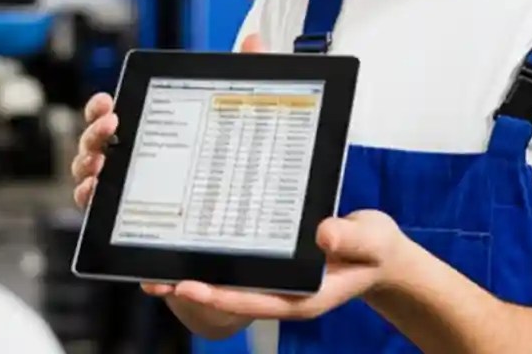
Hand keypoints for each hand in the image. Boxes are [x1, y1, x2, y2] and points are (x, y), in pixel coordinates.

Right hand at [71, 33, 262, 209]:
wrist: (244, 201)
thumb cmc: (233, 152)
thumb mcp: (239, 108)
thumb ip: (247, 71)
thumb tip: (254, 39)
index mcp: (147, 126)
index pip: (110, 114)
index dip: (100, 108)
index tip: (108, 103)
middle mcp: (131, 155)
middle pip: (95, 141)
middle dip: (93, 131)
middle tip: (110, 127)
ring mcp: (126, 184)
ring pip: (89, 171)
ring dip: (85, 162)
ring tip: (100, 162)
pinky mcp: (126, 212)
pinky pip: (96, 205)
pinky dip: (87, 196)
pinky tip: (95, 190)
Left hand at [154, 211, 408, 320]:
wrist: (379, 254)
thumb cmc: (376, 249)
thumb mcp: (372, 239)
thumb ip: (352, 238)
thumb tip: (324, 232)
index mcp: (304, 296)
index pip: (255, 300)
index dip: (221, 296)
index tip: (189, 287)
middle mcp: (283, 293)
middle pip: (231, 296)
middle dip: (192, 289)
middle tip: (153, 280)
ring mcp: (275, 282)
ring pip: (228, 283)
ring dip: (193, 276)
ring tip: (153, 270)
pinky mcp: (271, 266)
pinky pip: (237, 267)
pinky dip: (212, 259)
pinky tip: (186, 246)